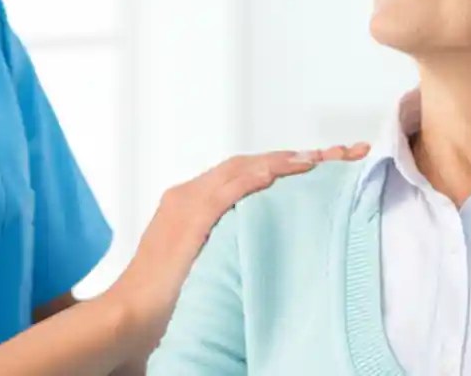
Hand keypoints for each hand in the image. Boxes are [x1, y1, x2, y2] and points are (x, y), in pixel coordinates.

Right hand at [103, 144, 369, 351]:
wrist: (128, 316)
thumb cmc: (164, 301)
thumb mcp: (205, 264)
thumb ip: (229, 245)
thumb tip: (269, 245)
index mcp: (192, 202)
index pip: (247, 175)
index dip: (286, 168)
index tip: (325, 166)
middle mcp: (189, 194)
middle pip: (250, 165)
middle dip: (298, 158)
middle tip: (341, 154)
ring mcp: (187, 203)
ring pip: (243, 169)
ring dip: (287, 161)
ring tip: (326, 158)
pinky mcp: (188, 218)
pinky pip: (228, 190)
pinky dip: (258, 177)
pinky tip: (287, 171)